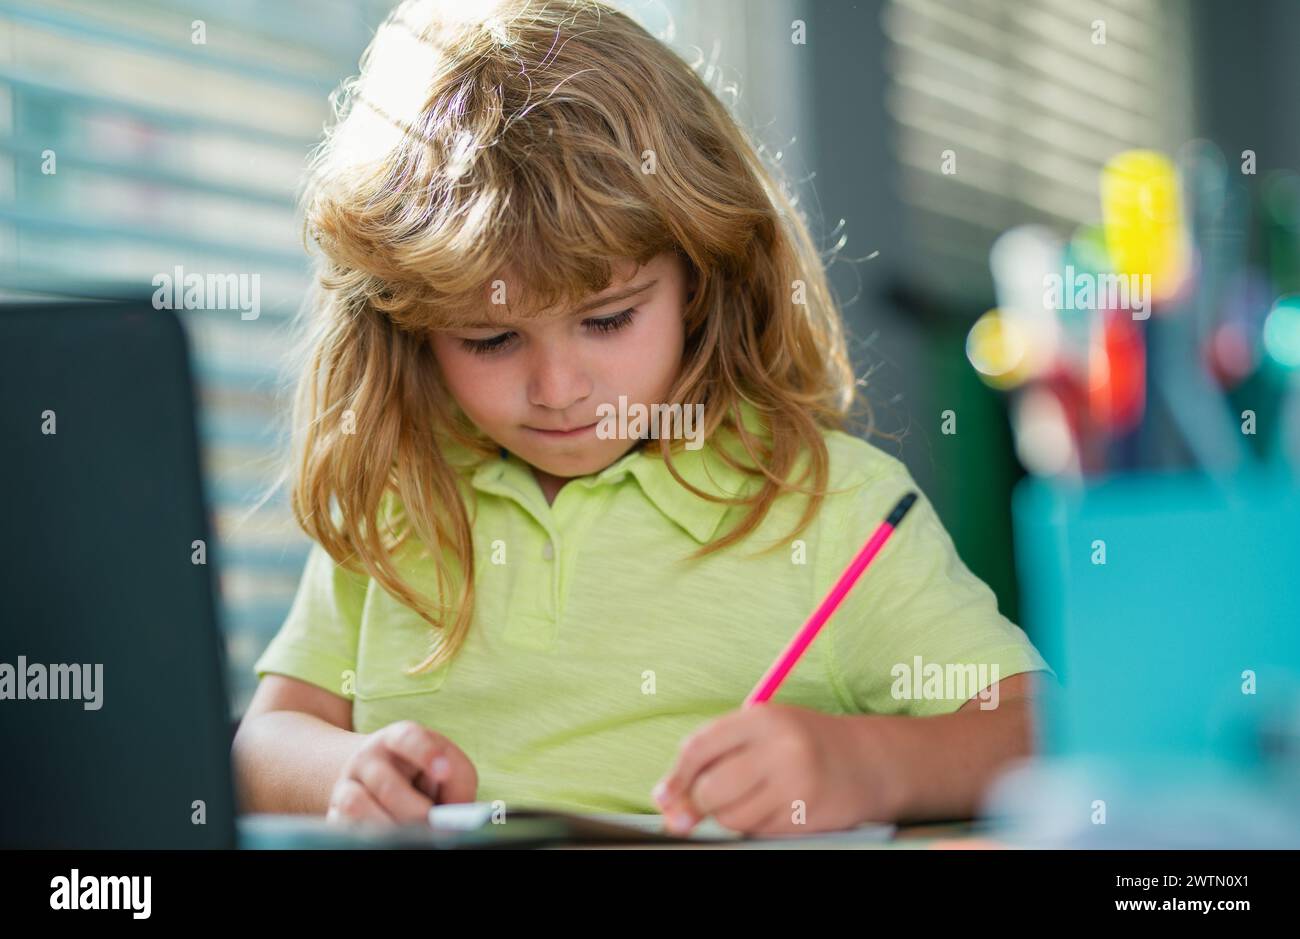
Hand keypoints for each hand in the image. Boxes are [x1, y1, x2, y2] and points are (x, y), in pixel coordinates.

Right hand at [326, 720, 476, 825]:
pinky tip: (389, 839)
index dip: (425, 753)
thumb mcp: (444, 769)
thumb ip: (457, 783)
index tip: (444, 772)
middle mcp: (366, 759)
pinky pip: (344, 827)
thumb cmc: (422, 775)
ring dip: (389, 826)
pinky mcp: (334, 814)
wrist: (374, 779)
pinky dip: (368, 836)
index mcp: (396, 739)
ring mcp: (345, 786)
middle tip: (437, 826)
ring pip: (357, 806)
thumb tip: (457, 812)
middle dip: (415, 812)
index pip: (407, 738)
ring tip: (411, 836)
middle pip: (387, 785)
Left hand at [650, 703, 901, 835]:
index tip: (663, 797)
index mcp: (763, 718)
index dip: (674, 777)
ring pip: (731, 818)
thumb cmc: (799, 742)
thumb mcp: (760, 731)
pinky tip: (774, 807)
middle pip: (710, 790)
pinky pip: (758, 832)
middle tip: (706, 803)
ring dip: (729, 816)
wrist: (867, 761)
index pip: (699, 748)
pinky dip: (755, 826)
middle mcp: (781, 749)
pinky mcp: (808, 817)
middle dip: (698, 804)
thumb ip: (714, 755)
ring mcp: (797, 786)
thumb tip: (666, 803)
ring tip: (751, 797)